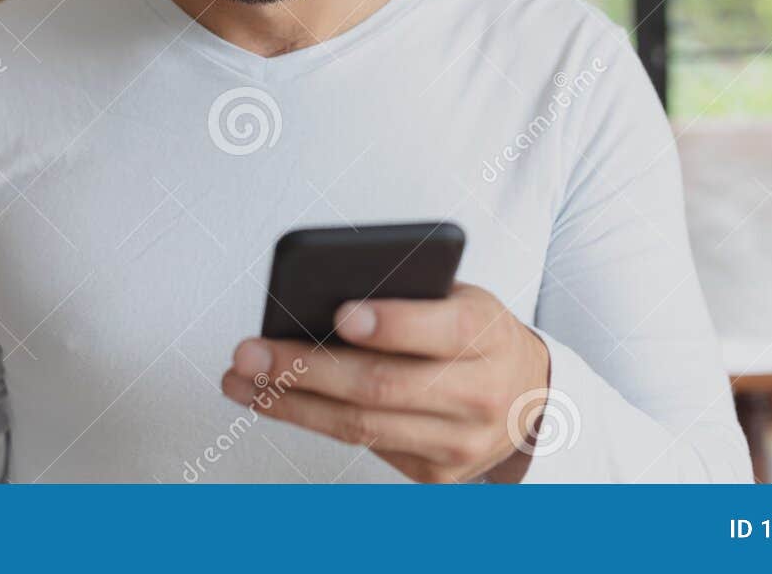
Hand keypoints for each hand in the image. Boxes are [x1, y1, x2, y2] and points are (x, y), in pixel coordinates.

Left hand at [221, 283, 551, 482]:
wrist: (529, 396)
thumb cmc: (477, 332)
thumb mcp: (463, 299)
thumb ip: (412, 296)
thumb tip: (323, 300)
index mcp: (490, 337)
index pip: (443, 332)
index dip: (392, 324)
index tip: (340, 313)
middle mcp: (480, 396)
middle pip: (383, 387)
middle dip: (306, 369)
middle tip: (249, 351)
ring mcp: (458, 444)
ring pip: (362, 427)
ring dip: (291, 404)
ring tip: (241, 379)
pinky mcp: (436, 475)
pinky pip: (365, 448)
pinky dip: (314, 421)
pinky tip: (277, 400)